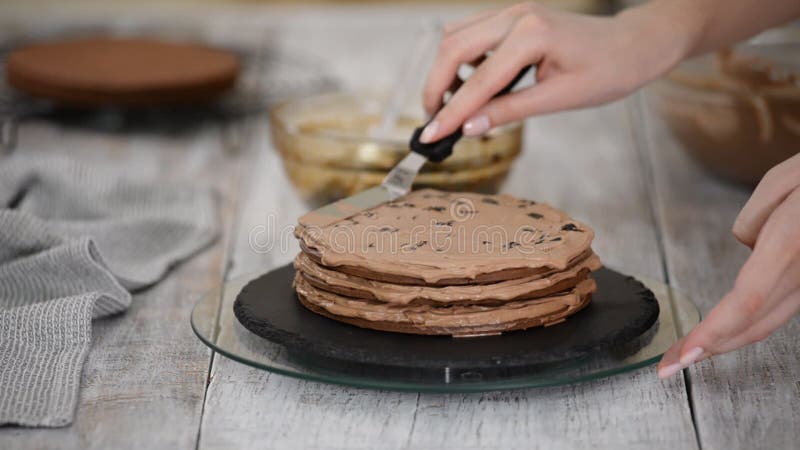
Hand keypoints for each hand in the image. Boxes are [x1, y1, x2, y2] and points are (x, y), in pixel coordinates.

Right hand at [418, 2, 693, 142]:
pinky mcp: (512, 17)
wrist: (633, 44)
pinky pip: (471, 33)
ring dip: (444, 71)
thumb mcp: (560, 99)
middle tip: (434, 121)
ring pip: (456, 36)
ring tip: (451, 106)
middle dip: (436, 87)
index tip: (430, 135)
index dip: (451, 112)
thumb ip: (510, 111)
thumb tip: (469, 129)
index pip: (478, 81)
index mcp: (532, 35)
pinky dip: (460, 60)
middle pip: (453, 48)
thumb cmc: (608, 71)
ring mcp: (512, 12)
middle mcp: (517, 16)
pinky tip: (471, 85)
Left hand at [658, 153, 799, 377]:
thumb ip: (757, 218)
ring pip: (768, 319)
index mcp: (792, 246)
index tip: (683, 356)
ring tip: (690, 350)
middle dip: (709, 347)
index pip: (745, 302)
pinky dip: (750, 319)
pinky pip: (781, 304)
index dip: (713, 333)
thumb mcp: (788, 178)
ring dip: (728, 337)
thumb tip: (749, 246)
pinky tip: (726, 328)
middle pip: (753, 322)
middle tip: (670, 364)